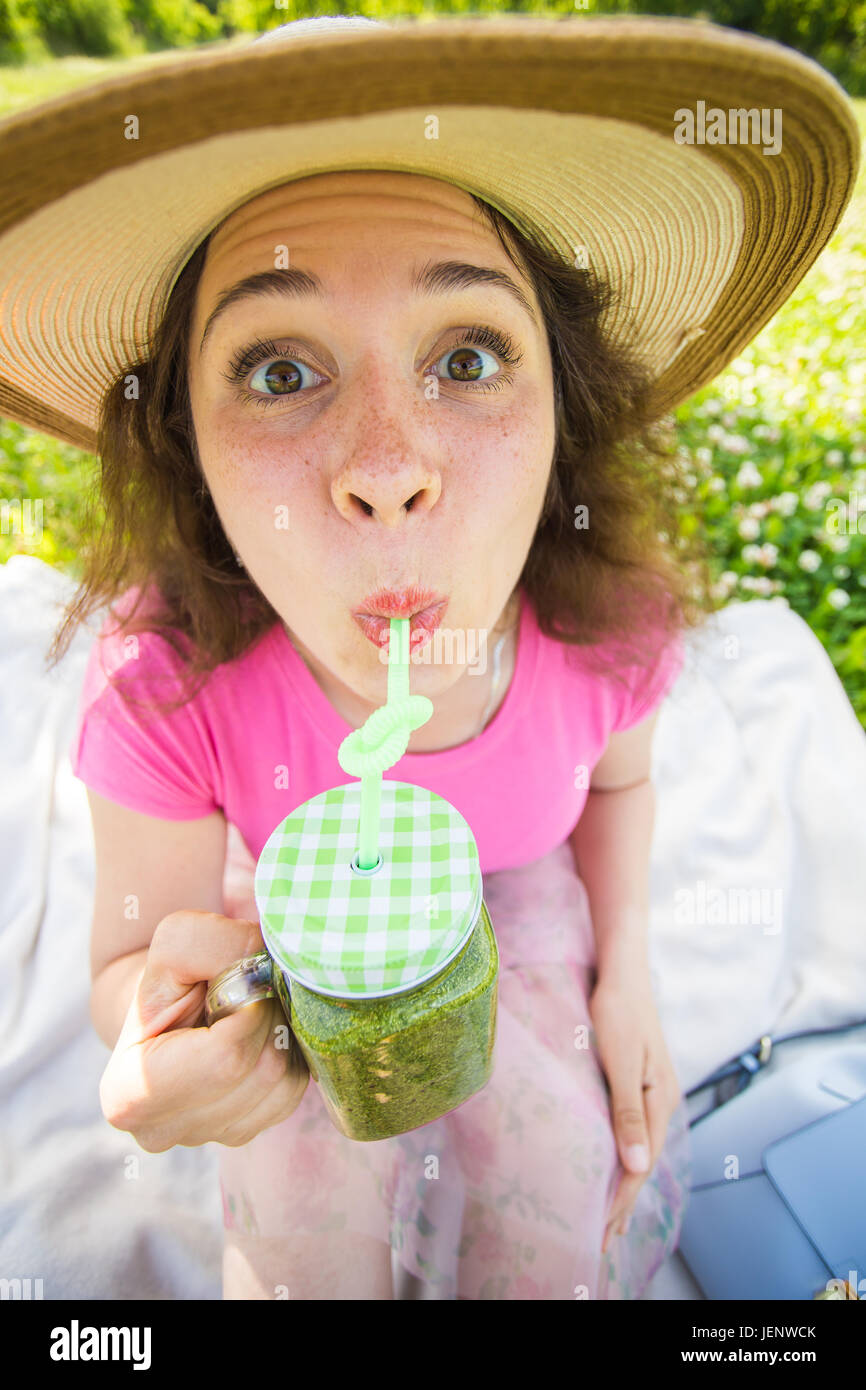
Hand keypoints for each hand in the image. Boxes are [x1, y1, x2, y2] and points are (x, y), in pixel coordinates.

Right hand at [99, 910, 309, 1151]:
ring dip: (282, 1036)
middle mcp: (161, 1131)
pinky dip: (289, 1056)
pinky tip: (261, 1036)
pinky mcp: (242, 1133)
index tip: (239, 982)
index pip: (227, 1058)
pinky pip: (292, 1094)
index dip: (251, 1009)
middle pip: (260, 1074)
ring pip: (282, 1086)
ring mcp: (204, 1138)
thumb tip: (267, 974)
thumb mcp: (179, 940)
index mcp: (130, 1093)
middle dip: (270, 1019)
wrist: (171, 1002)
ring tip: (253, 1012)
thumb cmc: (171, 974)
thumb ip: (218, 946)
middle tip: (252, 991)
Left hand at [588, 968, 681, 1253]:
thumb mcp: (621, 1061)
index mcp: (659, 1100)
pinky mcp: (640, 1082)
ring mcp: (652, 1091)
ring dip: (625, 1184)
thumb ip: (628, 1112)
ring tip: (609, 1217)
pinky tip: (616, 1165)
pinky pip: (634, 1131)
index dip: (622, 1199)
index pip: (640, 1164)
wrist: (624, 971)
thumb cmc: (617, 1011)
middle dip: (623, 1203)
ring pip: (639, 1149)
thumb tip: (636, 1166)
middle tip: (602, 1242)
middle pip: (643, 1162)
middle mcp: (661, 1100)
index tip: (603, 1230)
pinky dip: (625, 1157)